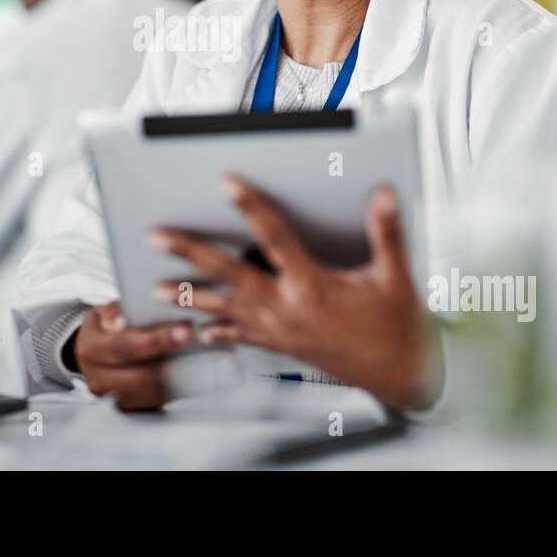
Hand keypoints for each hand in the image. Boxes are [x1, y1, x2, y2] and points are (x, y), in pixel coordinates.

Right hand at [71, 302, 192, 411]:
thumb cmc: (104, 328)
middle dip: (173, 362)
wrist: (90, 353)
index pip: (125, 346)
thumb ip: (117, 313)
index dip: (156, 340)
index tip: (184, 330)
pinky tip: (191, 374)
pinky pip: (154, 402)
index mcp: (91, 349)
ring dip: (177, 377)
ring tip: (201, 359)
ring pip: (150, 393)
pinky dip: (174, 388)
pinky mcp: (128, 406)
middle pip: (140, 375)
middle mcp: (98, 377)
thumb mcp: (105, 311)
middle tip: (199, 348)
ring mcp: (112, 396)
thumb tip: (125, 321)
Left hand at [151, 176, 429, 409]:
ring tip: (156, 287)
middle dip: (190, 254)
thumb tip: (382, 195)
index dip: (250, 206)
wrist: (401, 373)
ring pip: (223, 310)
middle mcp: (287, 308)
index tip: (228, 183)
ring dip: (188, 297)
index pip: (274, 237)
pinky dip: (216, 331)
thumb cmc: (397, 325)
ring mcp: (279, 331)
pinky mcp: (280, 346)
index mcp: (313, 285)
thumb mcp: (394, 276)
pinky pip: (240, 337)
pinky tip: (197, 330)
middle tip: (158, 237)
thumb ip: (385, 232)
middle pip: (228, 275)